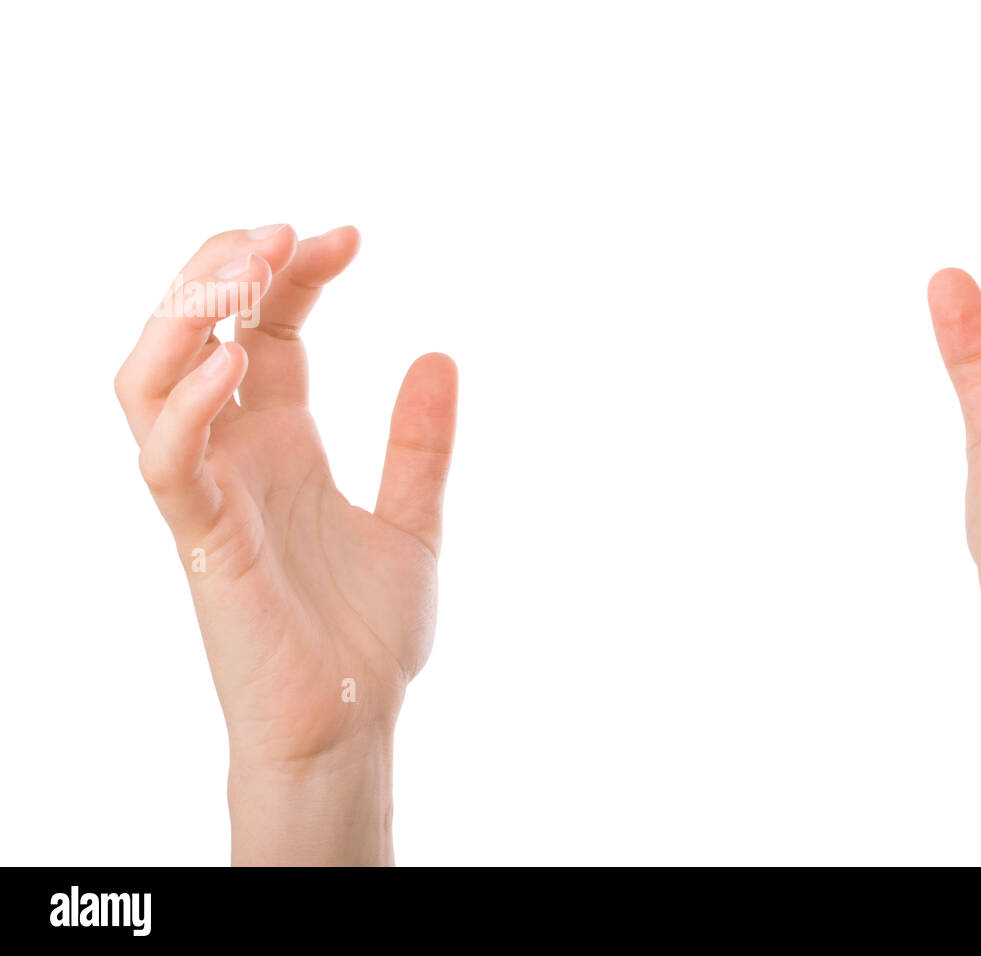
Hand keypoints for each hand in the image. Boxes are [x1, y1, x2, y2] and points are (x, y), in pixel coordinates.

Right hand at [114, 225, 457, 863]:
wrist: (356, 722)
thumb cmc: (369, 633)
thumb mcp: (414, 519)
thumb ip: (420, 443)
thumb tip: (440, 353)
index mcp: (282, 443)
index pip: (266, 329)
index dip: (295, 273)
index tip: (351, 235)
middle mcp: (236, 456)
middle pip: (194, 333)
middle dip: (227, 269)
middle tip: (285, 231)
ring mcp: (212, 493)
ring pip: (147, 379)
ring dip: (185, 314)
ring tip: (247, 266)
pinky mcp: (201, 539)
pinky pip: (168, 461)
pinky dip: (189, 405)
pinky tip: (238, 360)